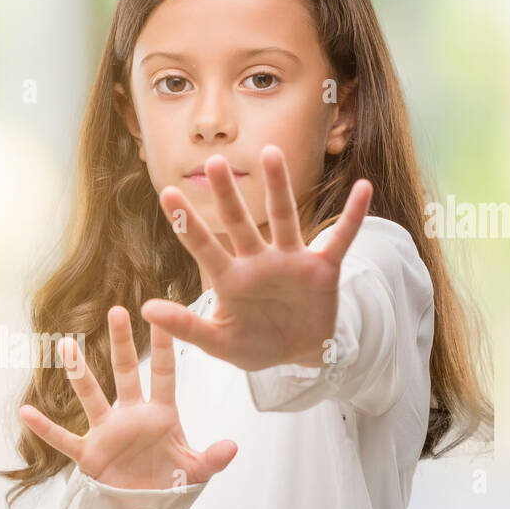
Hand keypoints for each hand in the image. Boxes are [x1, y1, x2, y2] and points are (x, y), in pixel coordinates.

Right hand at [18, 306, 237, 490]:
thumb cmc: (171, 484)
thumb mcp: (196, 472)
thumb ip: (213, 458)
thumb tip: (232, 446)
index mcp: (161, 415)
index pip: (163, 374)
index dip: (164, 347)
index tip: (165, 316)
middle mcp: (131, 416)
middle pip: (125, 373)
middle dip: (122, 343)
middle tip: (116, 310)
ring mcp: (107, 433)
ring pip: (91, 396)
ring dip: (79, 372)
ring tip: (66, 344)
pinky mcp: (90, 455)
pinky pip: (64, 439)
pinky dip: (45, 427)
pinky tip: (26, 412)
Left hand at [139, 145, 372, 372]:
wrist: (300, 356)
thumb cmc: (256, 345)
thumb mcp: (218, 343)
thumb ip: (185, 326)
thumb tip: (145, 308)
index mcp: (230, 278)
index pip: (203, 246)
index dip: (186, 222)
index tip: (167, 193)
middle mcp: (258, 261)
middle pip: (240, 222)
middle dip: (228, 194)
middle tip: (215, 161)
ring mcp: (291, 261)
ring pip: (284, 218)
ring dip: (280, 187)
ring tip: (272, 153)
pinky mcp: (323, 268)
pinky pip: (341, 238)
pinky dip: (353, 216)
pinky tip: (364, 188)